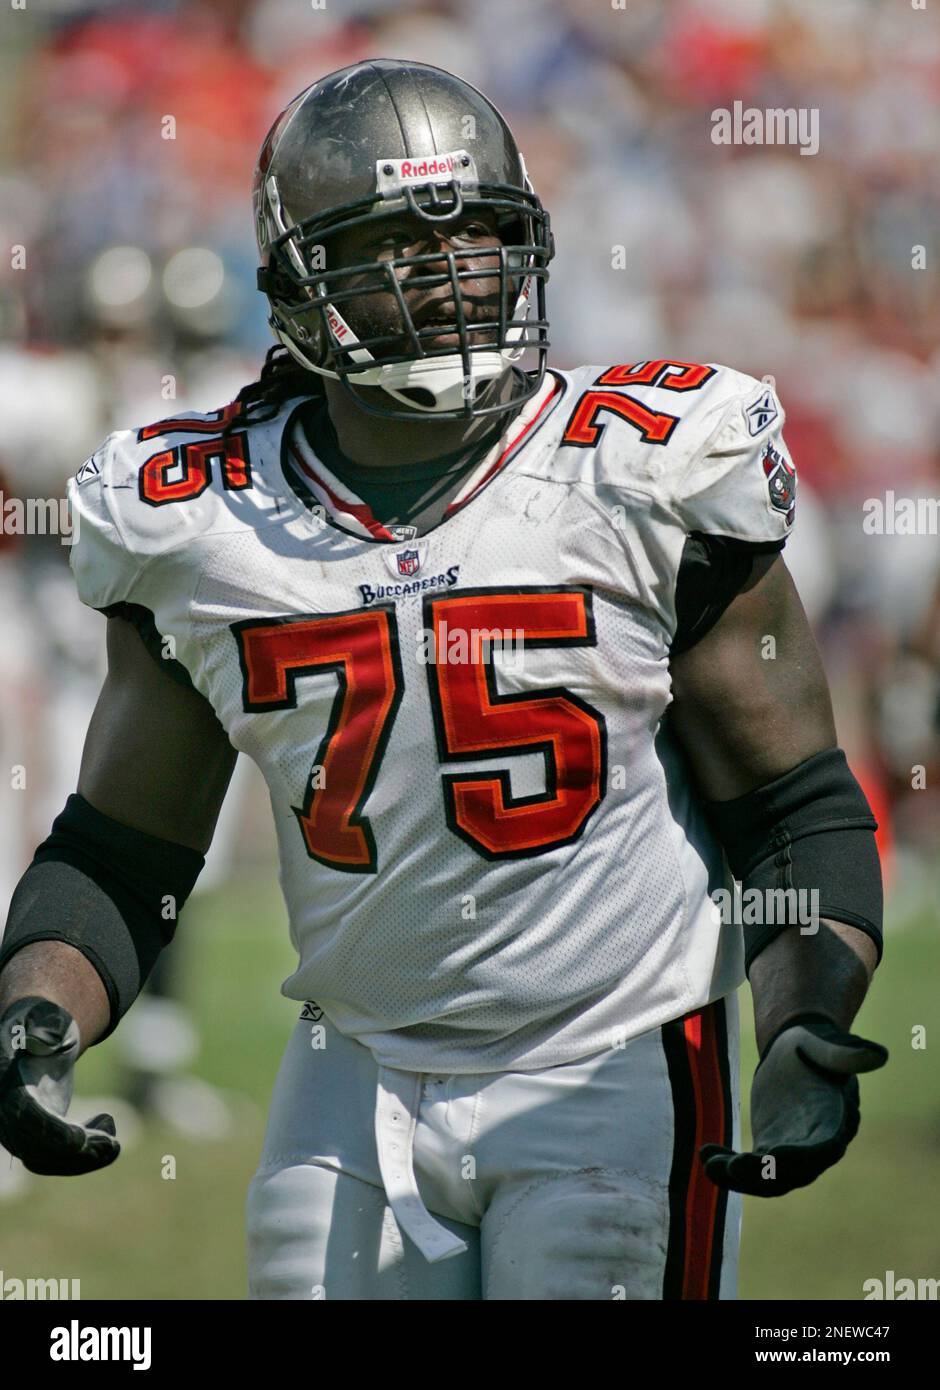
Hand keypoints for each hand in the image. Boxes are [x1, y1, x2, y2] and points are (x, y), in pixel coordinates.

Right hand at [0, 996, 118, 1175]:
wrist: (36, 1033)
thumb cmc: (42, 1020)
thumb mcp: (44, 1015)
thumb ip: (47, 1025)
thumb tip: (51, 1038)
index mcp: (6, 1083)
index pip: (22, 1115)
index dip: (48, 1130)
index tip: (80, 1138)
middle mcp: (5, 1112)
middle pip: (32, 1147)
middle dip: (73, 1152)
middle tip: (113, 1144)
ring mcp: (17, 1127)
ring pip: (44, 1160)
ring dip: (82, 1160)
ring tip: (114, 1145)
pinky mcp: (35, 1135)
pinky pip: (54, 1158)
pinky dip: (83, 1156)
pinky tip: (107, 1132)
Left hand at [700, 1015, 886, 1196]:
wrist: (797, 1048)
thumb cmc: (816, 1043)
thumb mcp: (827, 1044)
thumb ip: (846, 1053)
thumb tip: (879, 1055)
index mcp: (835, 1123)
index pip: (821, 1150)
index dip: (799, 1158)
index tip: (771, 1156)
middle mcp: (816, 1147)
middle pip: (792, 1173)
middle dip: (761, 1175)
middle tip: (732, 1166)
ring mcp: (793, 1153)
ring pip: (766, 1180)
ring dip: (738, 1177)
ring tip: (709, 1163)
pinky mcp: (771, 1150)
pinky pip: (749, 1168)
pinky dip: (727, 1165)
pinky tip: (705, 1152)